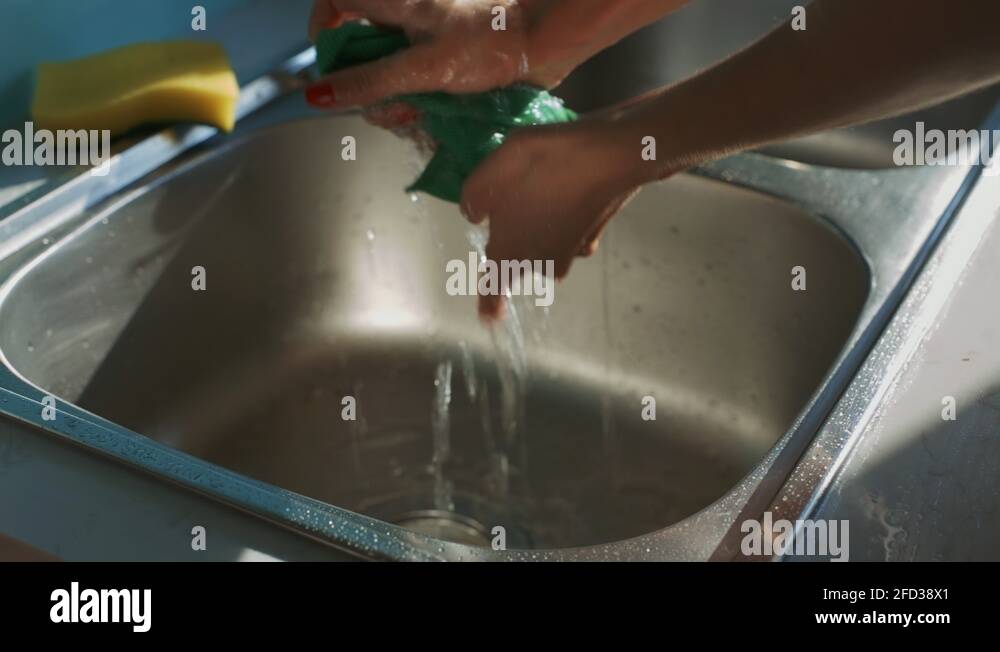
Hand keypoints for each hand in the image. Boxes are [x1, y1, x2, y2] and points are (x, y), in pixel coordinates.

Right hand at [307, 0, 573, 108]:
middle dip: (363, 85)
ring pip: (384, 74)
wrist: (544, 44)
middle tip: (384, 105)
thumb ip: (369, 82)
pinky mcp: (440, 62)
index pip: (333, 4)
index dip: (322, 33)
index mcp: (392, 0)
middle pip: (356, 50)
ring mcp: (420, 41)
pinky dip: (414, 104)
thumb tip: (318, 94)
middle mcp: (402, 17)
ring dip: (391, 101)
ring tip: (415, 113)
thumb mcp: (423, 68)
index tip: (329, 69)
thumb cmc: (488, 43)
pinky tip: (430, 115)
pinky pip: (411, 85)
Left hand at [460, 116, 648, 318]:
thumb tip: (473, 216)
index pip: (493, 286)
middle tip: (517, 200)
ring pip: (542, 248)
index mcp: (510, 251)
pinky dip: (562, 222)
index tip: (490, 321)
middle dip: (513, 241)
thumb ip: (475, 197)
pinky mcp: (592, 239)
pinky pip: (566, 238)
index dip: (489, 303)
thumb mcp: (496, 167)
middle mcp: (540, 262)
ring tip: (542, 190)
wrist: (611, 154)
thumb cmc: (547, 160)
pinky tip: (567, 195)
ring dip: (538, 229)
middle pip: (518, 261)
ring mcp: (569, 254)